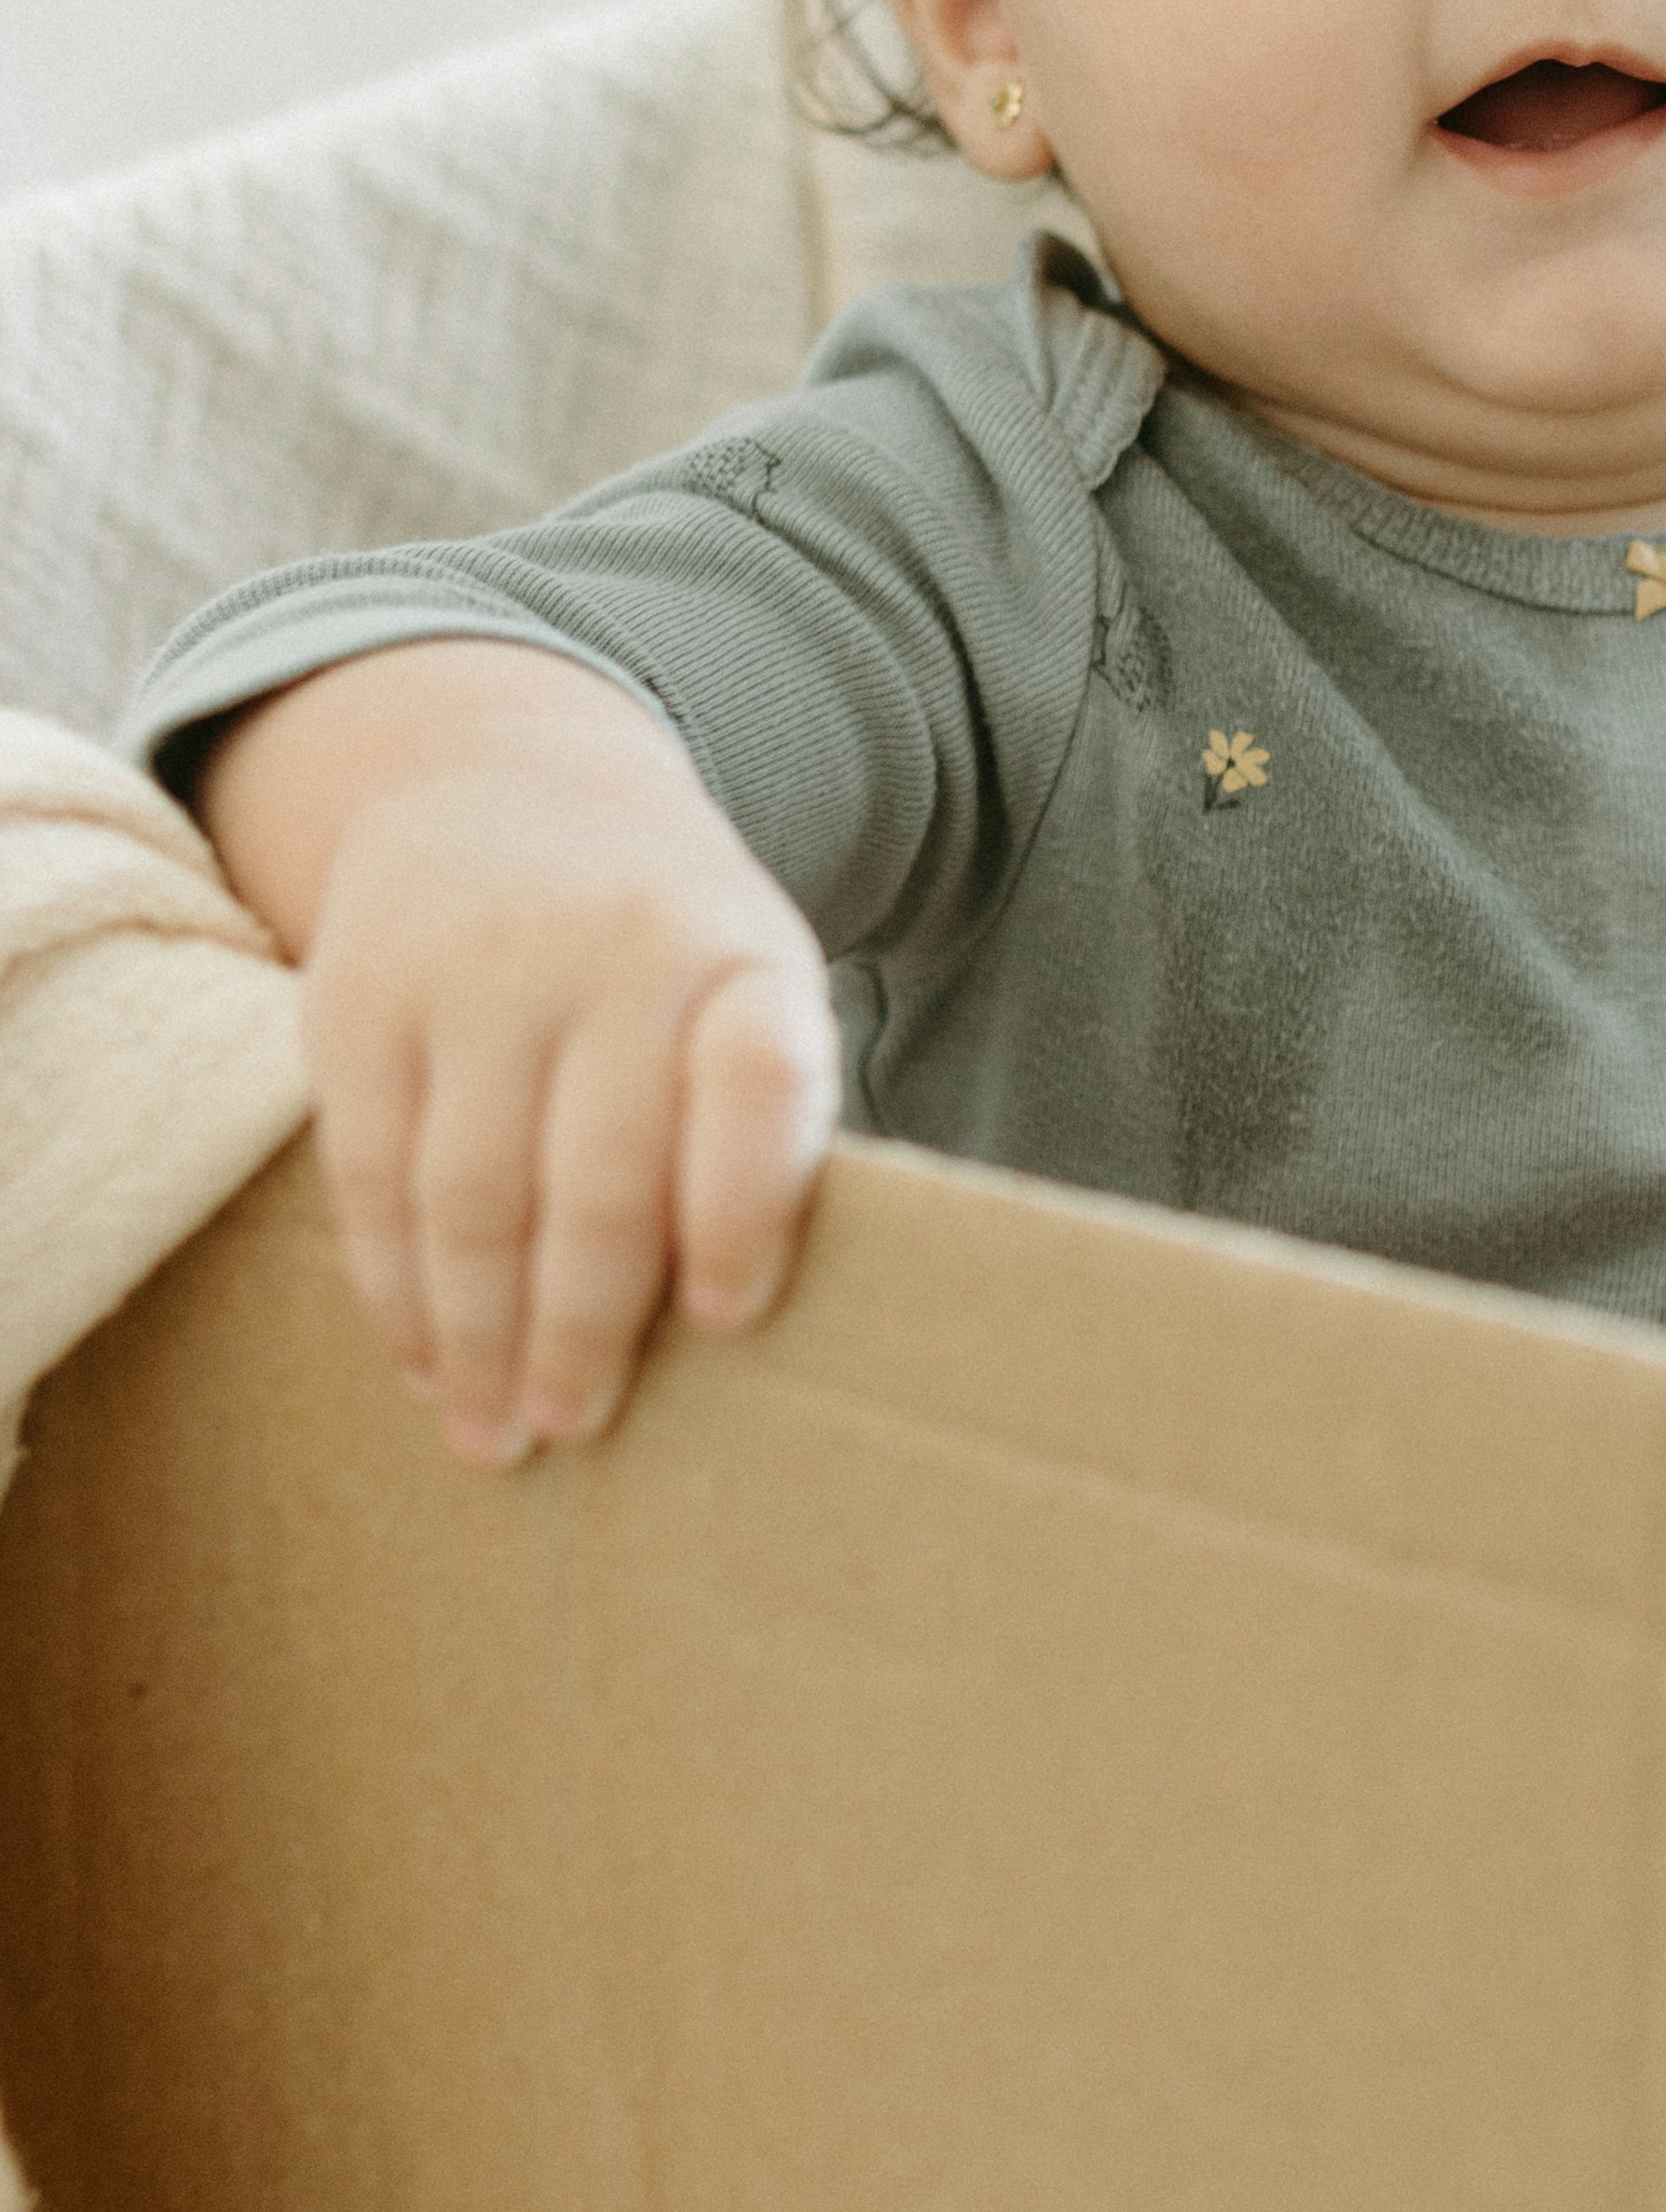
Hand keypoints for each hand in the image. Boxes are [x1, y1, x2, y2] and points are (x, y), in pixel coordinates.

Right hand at [201, 646, 839, 1464]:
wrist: (511, 780)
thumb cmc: (664, 952)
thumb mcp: (749, 993)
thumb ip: (749, 1137)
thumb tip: (709, 1344)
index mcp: (742, 962)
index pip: (760, 1084)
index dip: (743, 1208)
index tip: (725, 1319)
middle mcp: (616, 952)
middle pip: (597, 1179)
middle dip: (583, 1331)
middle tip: (570, 1428)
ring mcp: (478, 967)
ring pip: (470, 1196)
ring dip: (477, 1338)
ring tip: (491, 1432)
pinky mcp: (359, 993)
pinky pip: (369, 1174)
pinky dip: (394, 1287)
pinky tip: (421, 1356)